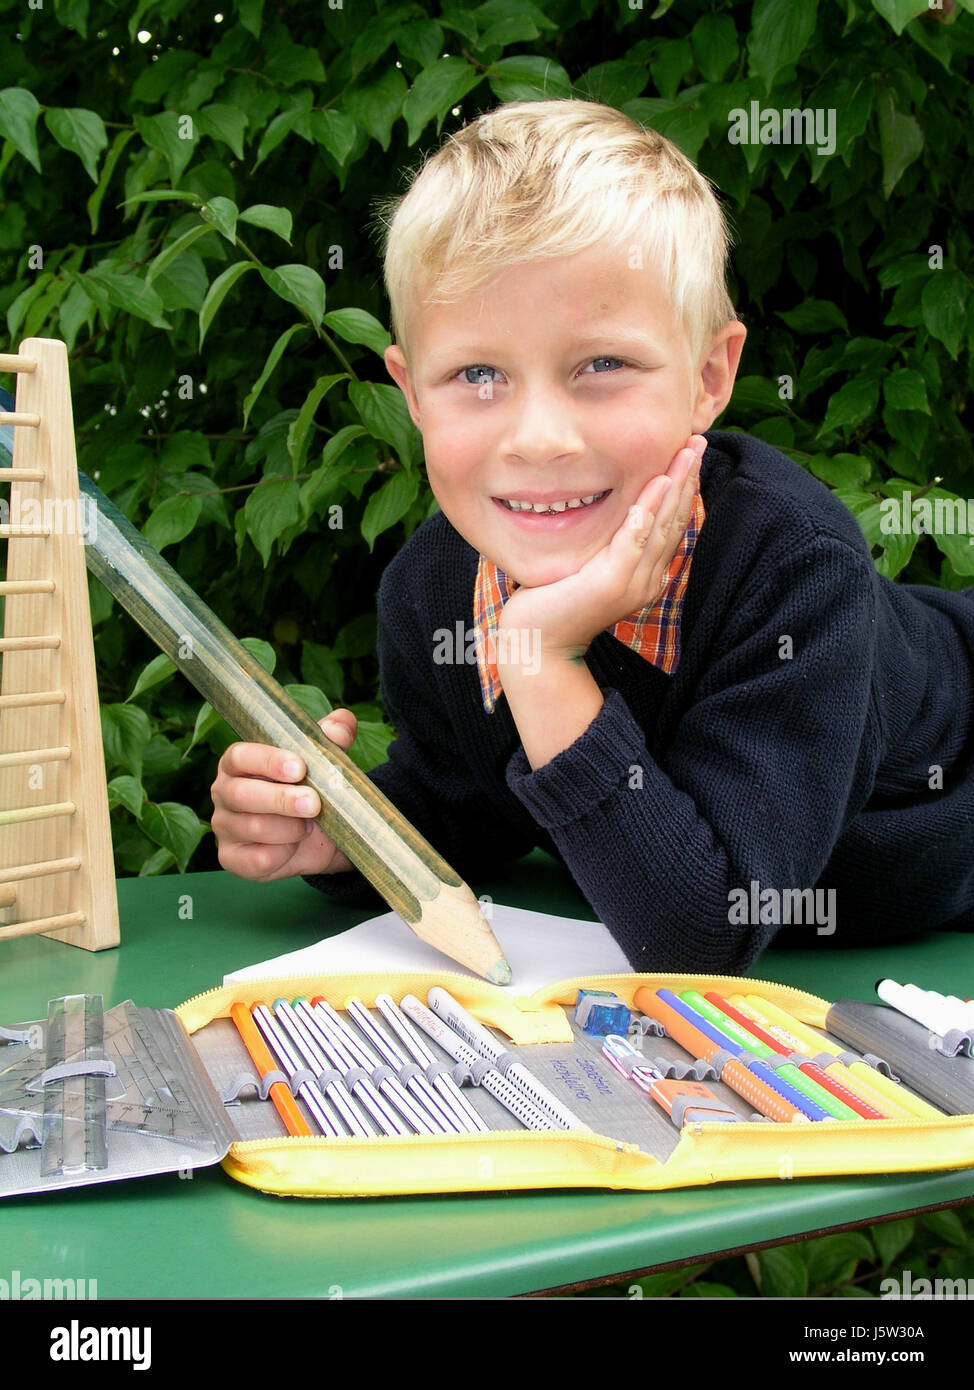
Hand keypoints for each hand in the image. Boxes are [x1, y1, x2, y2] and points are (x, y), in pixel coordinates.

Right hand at [210, 709, 356, 881]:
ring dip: (288, 828)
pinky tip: (294, 846)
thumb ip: (333, 738)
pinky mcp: (232, 858)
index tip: (300, 768)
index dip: (268, 761)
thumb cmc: (312, 789)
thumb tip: (342, 723)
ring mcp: (224, 826)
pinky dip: (281, 854)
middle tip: (314, 803)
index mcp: (239, 763)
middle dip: (281, 800)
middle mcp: (224, 792)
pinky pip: (254, 859)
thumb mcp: (324, 763)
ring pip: (251, 828)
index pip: (240, 756)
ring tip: (308, 826)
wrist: (318, 836)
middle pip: (241, 794)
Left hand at [496, 435, 705, 662]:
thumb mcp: (588, 566)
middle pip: (675, 520)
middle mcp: (647, 579)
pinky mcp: (611, 582)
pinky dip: (649, 509)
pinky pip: (635, 538)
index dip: (684, 488)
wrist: (539, 643)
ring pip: (663, 525)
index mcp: (645, 575)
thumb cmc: (555, 602)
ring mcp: (632, 582)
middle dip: (688, 477)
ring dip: (677, 484)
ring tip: (688, 451)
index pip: (672, 525)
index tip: (690, 454)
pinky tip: (659, 482)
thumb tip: (608, 511)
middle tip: (699, 440)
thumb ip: (605, 544)